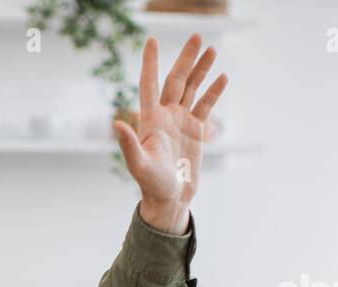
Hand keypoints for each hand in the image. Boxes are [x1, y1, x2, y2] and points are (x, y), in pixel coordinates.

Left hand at [114, 34, 227, 234]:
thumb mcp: (139, 165)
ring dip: (201, 70)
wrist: (170, 199)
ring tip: (211, 50)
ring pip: (192, 89)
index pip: (149, 84)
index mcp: (151, 120)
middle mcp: (165, 116)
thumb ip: (129, 145)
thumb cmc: (151, 185)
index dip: (150, 63)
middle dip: (186, 59)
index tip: (151, 41)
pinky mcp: (195, 131)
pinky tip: (221, 77)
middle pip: (176, 80)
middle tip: (196, 36)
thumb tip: (116, 124)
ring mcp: (181, 122)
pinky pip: (205, 106)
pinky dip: (213, 92)